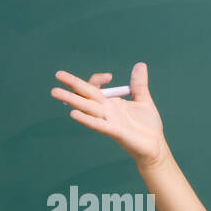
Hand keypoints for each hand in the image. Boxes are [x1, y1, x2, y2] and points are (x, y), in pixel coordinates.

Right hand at [50, 62, 167, 167]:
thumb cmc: (148, 125)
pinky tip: (74, 114)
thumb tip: (140, 64)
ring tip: (55, 92)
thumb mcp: (144, 100)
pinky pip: (97, 125)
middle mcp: (105, 110)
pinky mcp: (114, 132)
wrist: (155, 145)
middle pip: (85, 95)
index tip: (110, 77)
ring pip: (86, 108)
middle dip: (72, 84)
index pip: (94, 87)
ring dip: (72, 99)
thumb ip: (139, 84)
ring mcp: (108, 121)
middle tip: (57, 74)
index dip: (97, 79)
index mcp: (110, 102)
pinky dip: (87, 119)